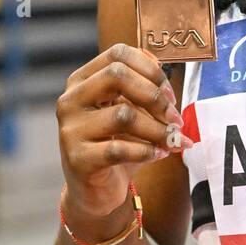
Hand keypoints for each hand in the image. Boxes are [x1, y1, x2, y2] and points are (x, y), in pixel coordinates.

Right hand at [56, 43, 192, 218]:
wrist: (94, 190)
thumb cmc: (116, 144)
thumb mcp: (130, 113)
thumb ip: (145, 94)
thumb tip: (168, 89)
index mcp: (82, 80)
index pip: (117, 54)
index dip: (150, 70)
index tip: (170, 94)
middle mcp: (71, 100)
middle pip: (117, 75)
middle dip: (154, 96)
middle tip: (175, 118)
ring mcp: (71, 129)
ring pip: (123, 115)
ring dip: (157, 129)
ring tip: (172, 140)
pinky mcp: (78, 159)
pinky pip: (119, 149)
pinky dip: (147, 151)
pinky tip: (159, 154)